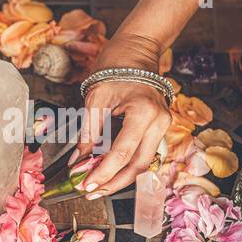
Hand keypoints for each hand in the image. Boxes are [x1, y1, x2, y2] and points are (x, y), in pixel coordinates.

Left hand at [75, 32, 172, 197]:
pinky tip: (109, 171)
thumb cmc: (116, 66)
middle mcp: (160, 122)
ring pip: (144, 163)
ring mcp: (164, 125)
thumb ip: (88, 132)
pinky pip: (144, 152)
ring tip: (98, 185)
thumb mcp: (95, 98)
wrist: (137, 50)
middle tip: (91, 192)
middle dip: (114, 182)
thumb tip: (77, 160)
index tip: (86, 185)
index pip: (123, 153)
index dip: (104, 172)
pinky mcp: (159, 128)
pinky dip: (127, 164)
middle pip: (139, 166)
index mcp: (144, 112)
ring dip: (120, 177)